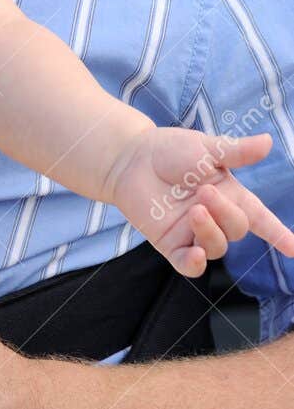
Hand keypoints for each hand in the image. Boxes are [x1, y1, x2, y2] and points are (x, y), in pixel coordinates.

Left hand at [105, 126, 293, 277]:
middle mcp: (216, 218)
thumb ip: (236, 151)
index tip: (293, 249)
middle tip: (202, 192)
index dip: (279, 234)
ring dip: (209, 231)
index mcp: (231, 196)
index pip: (261, 219)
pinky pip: (190, 266)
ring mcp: (193, 233)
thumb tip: (268, 142)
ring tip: (193, 209)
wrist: (131, 157)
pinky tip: (195, 254)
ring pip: (216, 247)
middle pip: (237, 230)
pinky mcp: (171, 245)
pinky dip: (196, 264)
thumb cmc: (171, 150)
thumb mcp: (206, 147)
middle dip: (225, 213)